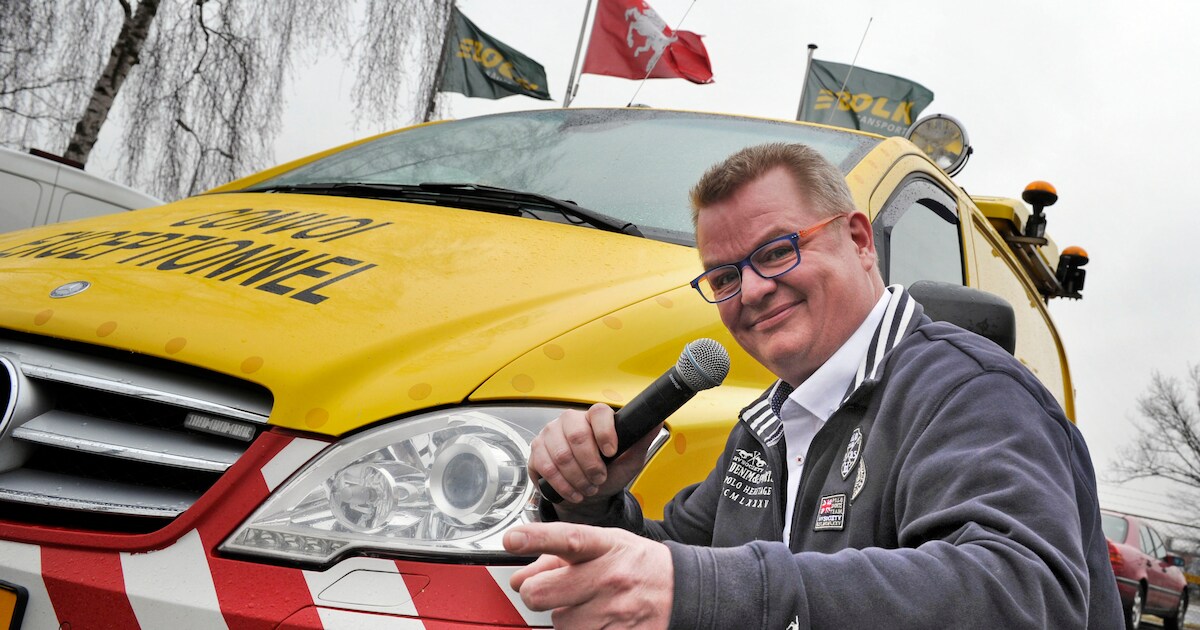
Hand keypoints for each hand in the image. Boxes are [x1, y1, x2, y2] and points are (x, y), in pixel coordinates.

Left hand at [505, 522, 672, 628]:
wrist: (684, 590)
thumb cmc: (636, 565)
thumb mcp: (603, 546)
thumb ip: (556, 557)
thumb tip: (518, 578)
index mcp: (604, 547)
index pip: (566, 539)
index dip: (536, 538)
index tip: (512, 539)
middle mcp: (609, 578)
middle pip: (541, 593)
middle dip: (537, 593)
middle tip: (552, 591)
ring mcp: (615, 612)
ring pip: (558, 623)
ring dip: (565, 618)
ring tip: (587, 607)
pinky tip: (597, 621)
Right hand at [529, 403, 659, 514]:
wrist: (588, 494)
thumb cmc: (609, 473)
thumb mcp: (630, 460)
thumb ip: (641, 440)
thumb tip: (657, 420)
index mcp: (593, 417)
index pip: (598, 412)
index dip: (605, 433)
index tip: (611, 452)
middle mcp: (569, 420)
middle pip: (577, 435)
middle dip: (591, 464)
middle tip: (599, 479)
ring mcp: (550, 434)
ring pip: (561, 454)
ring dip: (577, 478)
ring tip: (588, 488)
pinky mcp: (536, 451)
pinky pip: (546, 467)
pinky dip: (562, 485)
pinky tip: (573, 492)